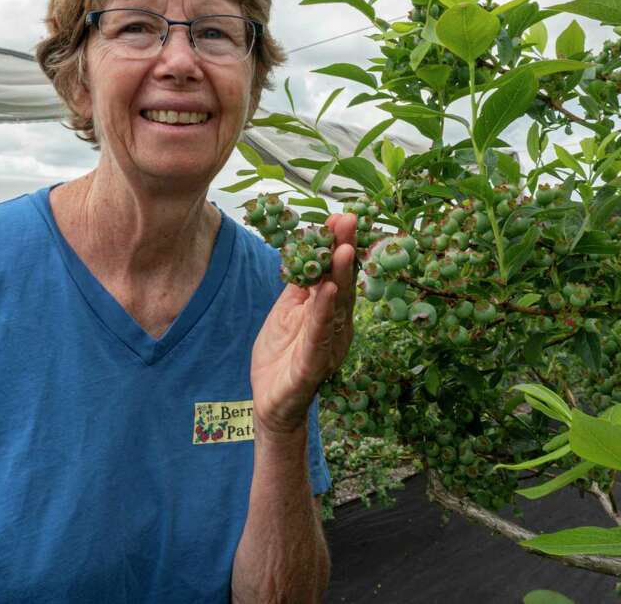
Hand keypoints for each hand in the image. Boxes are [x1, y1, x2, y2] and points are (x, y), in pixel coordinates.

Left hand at [250, 212, 357, 436]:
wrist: (271, 404)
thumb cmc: (282, 355)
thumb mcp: (287, 312)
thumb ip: (300, 285)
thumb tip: (308, 248)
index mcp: (328, 311)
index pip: (335, 272)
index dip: (338, 245)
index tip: (342, 217)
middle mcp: (335, 326)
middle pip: (341, 283)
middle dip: (344, 250)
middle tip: (350, 220)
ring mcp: (326, 346)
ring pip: (335, 307)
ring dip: (340, 277)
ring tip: (343, 248)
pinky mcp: (312, 366)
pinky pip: (319, 335)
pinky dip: (323, 312)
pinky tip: (326, 291)